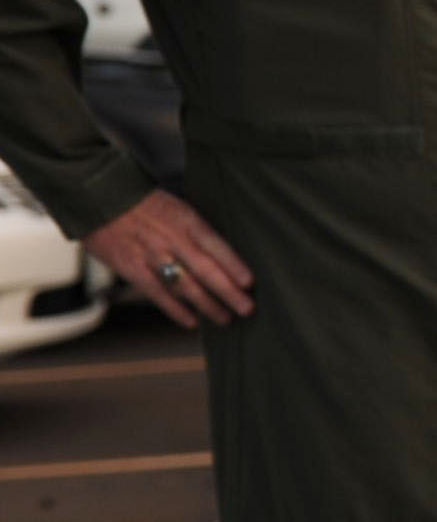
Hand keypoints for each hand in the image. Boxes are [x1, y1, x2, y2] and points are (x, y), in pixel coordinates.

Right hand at [85, 189, 254, 328]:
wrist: (102, 199)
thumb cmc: (148, 205)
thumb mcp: (179, 207)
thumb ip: (198, 230)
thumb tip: (225, 255)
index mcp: (187, 220)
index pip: (216, 245)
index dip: (233, 265)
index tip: (250, 283)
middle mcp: (172, 239)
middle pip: (205, 269)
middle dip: (228, 292)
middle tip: (247, 309)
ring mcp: (151, 256)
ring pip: (184, 286)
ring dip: (207, 305)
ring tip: (226, 319)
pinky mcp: (132, 269)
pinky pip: (158, 293)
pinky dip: (176, 310)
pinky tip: (192, 322)